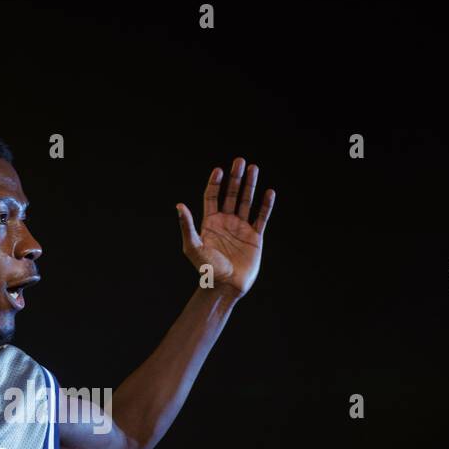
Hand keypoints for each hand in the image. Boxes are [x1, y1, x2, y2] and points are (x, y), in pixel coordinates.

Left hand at [176, 157, 274, 298]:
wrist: (225, 286)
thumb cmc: (206, 269)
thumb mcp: (193, 247)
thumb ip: (187, 226)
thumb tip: (179, 206)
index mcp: (210, 222)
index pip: (212, 196)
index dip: (215, 183)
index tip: (219, 169)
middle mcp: (226, 222)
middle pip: (230, 194)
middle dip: (235, 178)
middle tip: (240, 161)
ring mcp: (241, 228)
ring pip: (246, 201)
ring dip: (250, 185)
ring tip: (254, 168)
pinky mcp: (255, 236)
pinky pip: (261, 217)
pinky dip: (266, 205)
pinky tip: (269, 192)